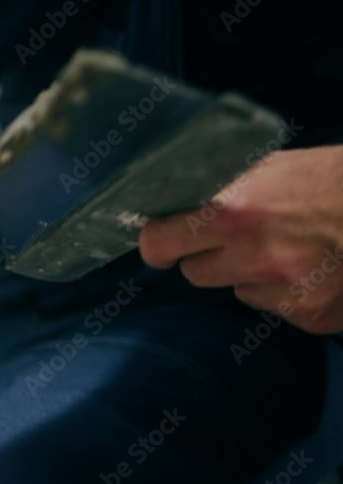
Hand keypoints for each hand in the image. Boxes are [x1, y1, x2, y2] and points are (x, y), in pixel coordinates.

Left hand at [139, 146, 342, 333]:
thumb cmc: (330, 179)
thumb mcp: (270, 168)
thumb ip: (220, 191)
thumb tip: (172, 206)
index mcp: (233, 210)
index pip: (158, 244)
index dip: (161, 240)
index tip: (164, 237)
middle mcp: (253, 255)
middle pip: (194, 272)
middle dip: (208, 256)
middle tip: (238, 235)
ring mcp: (284, 290)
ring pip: (236, 290)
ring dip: (249, 273)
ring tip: (286, 245)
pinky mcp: (309, 315)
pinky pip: (274, 307)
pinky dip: (286, 291)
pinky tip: (312, 267)